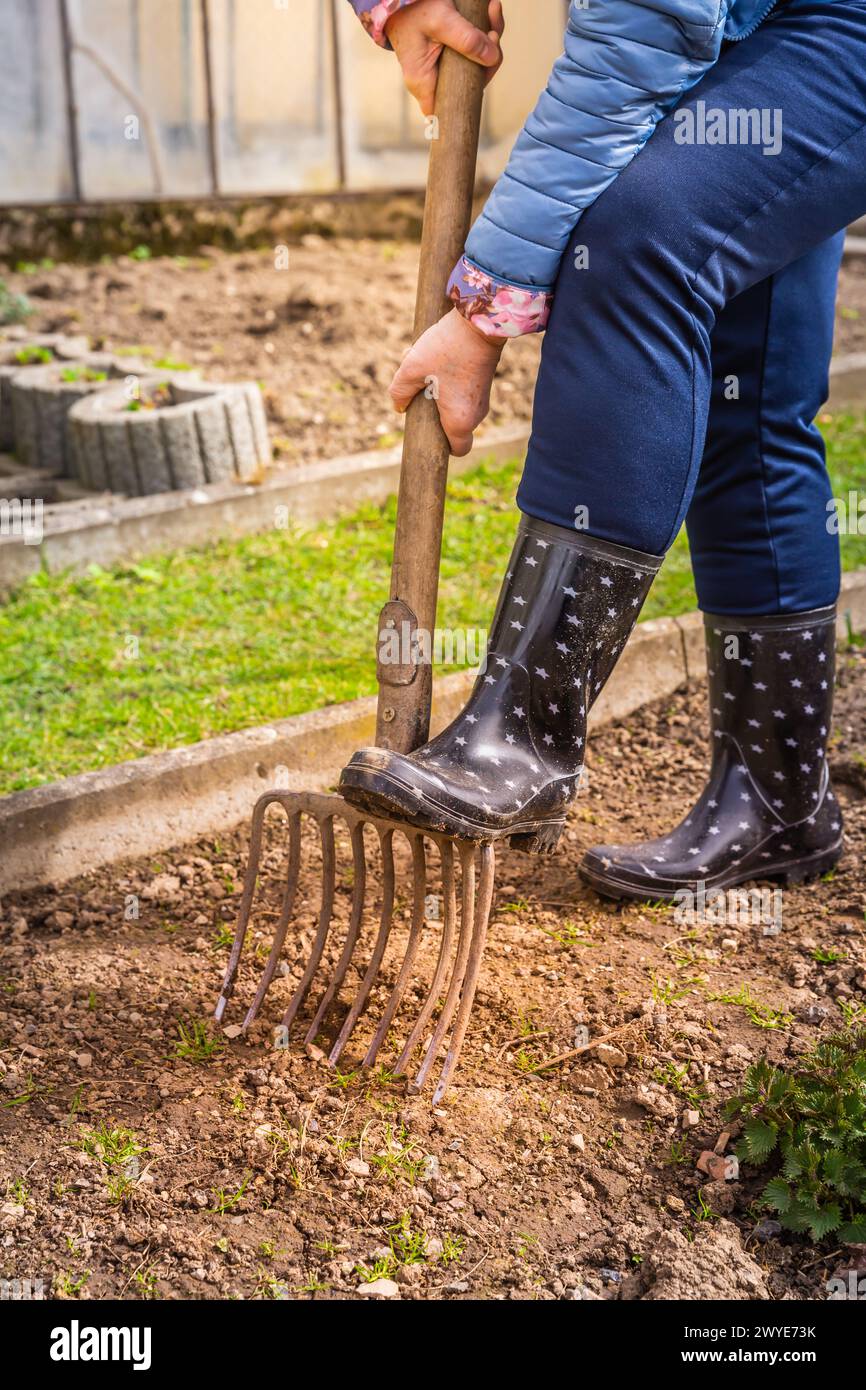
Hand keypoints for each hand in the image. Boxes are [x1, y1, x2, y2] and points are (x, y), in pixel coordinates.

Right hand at [385, 0, 503, 115]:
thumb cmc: (413, 8)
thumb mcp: (441, 21)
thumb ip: (466, 40)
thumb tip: (492, 58)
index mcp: (423, 81)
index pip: (444, 112)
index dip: (466, 105)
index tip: (484, 78)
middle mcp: (432, 79)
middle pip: (468, 87)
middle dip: (488, 61)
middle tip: (493, 33)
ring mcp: (441, 67)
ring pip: (474, 66)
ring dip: (489, 41)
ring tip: (492, 11)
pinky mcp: (448, 54)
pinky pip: (471, 50)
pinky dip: (484, 32)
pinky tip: (489, 11)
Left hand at [390, 308, 504, 455]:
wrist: (481, 319)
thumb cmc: (446, 347)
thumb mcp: (412, 368)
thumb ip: (400, 391)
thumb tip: (398, 407)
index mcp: (460, 420)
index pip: (457, 450)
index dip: (442, 446)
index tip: (428, 430)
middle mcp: (476, 414)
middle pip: (453, 427)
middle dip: (433, 412)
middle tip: (420, 389)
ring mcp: (482, 398)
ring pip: (456, 406)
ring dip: (438, 392)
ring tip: (426, 366)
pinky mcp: (484, 382)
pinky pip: (462, 392)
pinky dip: (449, 382)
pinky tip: (438, 358)